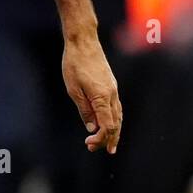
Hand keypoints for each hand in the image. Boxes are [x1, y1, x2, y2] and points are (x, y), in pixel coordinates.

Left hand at [62, 34, 121, 153]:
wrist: (83, 42)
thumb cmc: (74, 64)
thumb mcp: (73, 90)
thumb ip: (84, 110)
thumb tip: (92, 127)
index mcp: (102, 97)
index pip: (107, 125)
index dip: (100, 138)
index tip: (89, 144)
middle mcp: (112, 94)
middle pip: (116, 123)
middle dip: (109, 139)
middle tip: (100, 150)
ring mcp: (113, 89)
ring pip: (118, 115)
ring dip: (115, 131)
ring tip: (111, 144)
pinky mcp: (111, 85)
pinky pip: (116, 107)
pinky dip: (115, 119)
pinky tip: (111, 124)